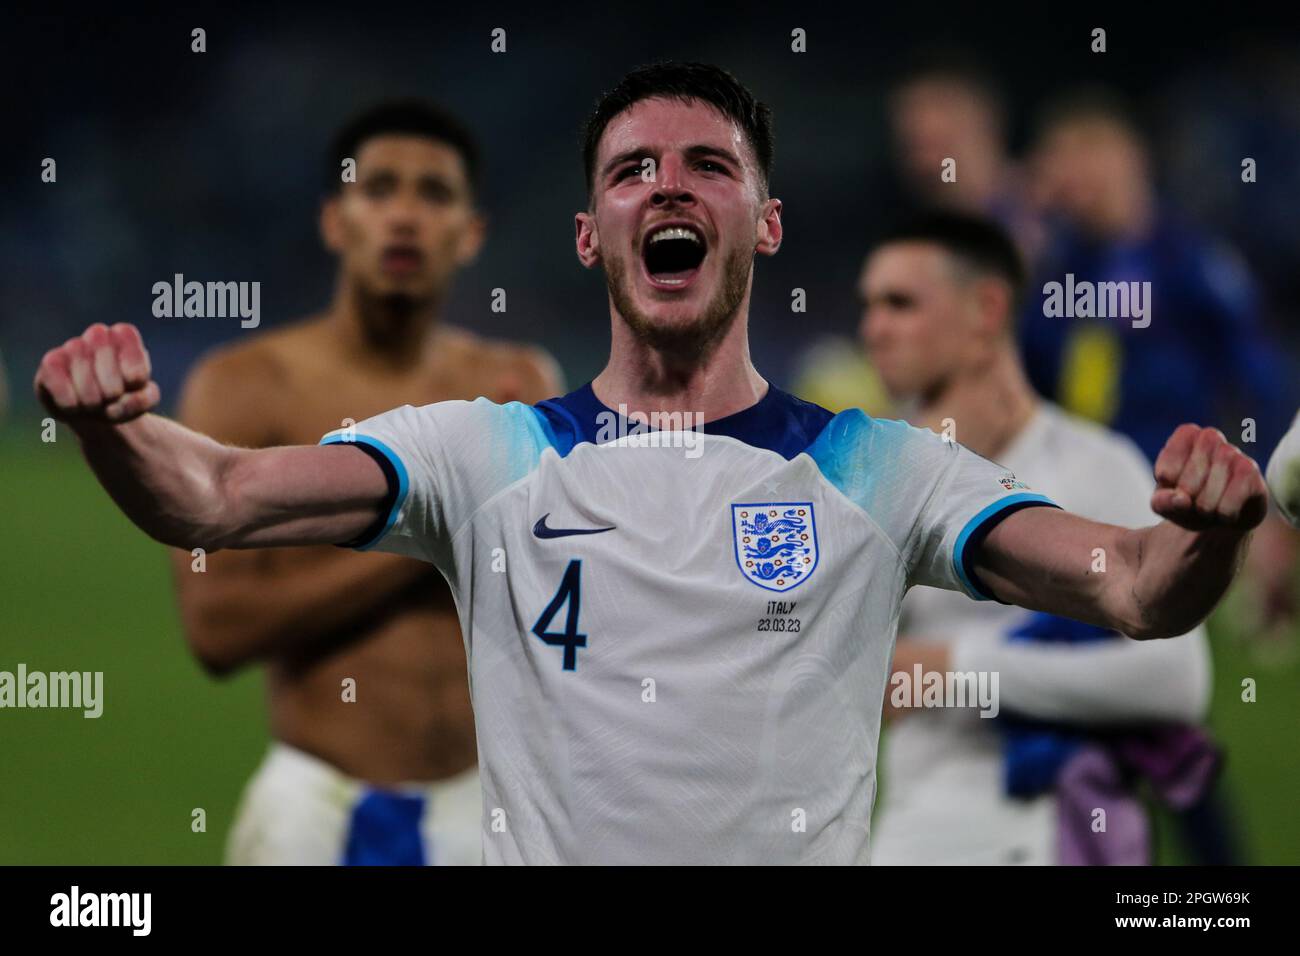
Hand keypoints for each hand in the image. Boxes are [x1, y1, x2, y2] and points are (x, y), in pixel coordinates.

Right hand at [34, 323, 159, 423]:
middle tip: (109, 395)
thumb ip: (145, 399)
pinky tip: (72, 401)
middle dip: (112, 399)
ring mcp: (72, 346)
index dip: (133, 391)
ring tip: (92, 399)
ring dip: (92, 404)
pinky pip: (65, 394)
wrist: (92, 405)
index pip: (136, 375)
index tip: (130, 385)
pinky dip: (72, 407)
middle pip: (112, 385)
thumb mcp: (144, 398)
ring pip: (88, 390)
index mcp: (125, 335)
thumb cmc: (122, 394)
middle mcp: (99, 333)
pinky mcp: (50, 362)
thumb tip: (112, 407)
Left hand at [1152, 424, 1268, 531]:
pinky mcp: (1251, 472)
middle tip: (1192, 501)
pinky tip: (1227, 511)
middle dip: (1188, 497)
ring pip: (1212, 489)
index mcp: (1185, 436)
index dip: (1168, 481)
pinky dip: (1225, 513)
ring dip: (1206, 508)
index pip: (1169, 461)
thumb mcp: (1166, 504)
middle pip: (1191, 475)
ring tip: (1209, 508)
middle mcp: (1210, 437)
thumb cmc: (1186, 503)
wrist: (1219, 518)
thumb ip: (1163, 502)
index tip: (1173, 486)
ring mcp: (1234, 452)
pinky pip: (1233, 498)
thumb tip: (1180, 499)